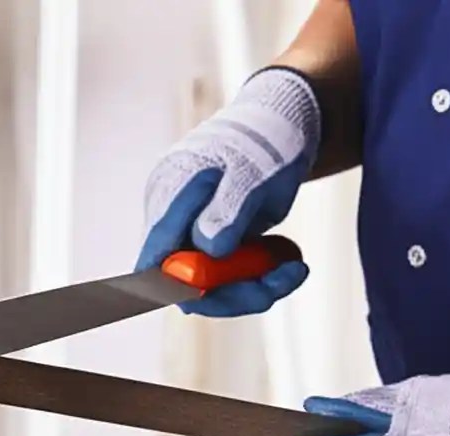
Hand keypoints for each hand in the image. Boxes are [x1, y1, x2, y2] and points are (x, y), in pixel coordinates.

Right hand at [136, 67, 319, 316]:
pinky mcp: (218, 242)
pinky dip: (263, 275)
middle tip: (284, 280)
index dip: (174, 288)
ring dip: (256, 285)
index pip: (153, 258)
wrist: (286, 123)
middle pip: (186, 282)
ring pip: (214, 285)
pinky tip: (290, 259)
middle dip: (235, 291)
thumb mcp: (253, 172)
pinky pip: (233, 275)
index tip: (215, 298)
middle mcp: (175, 220)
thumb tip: (208, 246)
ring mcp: (195, 232)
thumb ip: (228, 209)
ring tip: (296, 266)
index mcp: (169, 196)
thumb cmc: (265, 139)